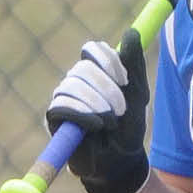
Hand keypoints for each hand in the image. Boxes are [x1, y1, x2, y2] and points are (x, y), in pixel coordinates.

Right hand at [44, 29, 149, 192]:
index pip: (92, 50)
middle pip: (83, 67)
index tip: (125, 79)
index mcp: (97, 73)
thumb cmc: (129, 128)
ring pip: (71, 85)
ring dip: (97, 103)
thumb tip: (132, 32)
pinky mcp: (55, 119)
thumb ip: (135, 65)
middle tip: (122, 109)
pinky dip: (82, 114)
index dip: (107, 60)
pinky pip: (61, 106)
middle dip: (107, 87)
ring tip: (111, 121)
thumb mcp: (138, 95)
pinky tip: (97, 126)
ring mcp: (64, 100)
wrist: (122, 160)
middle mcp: (77, 83)